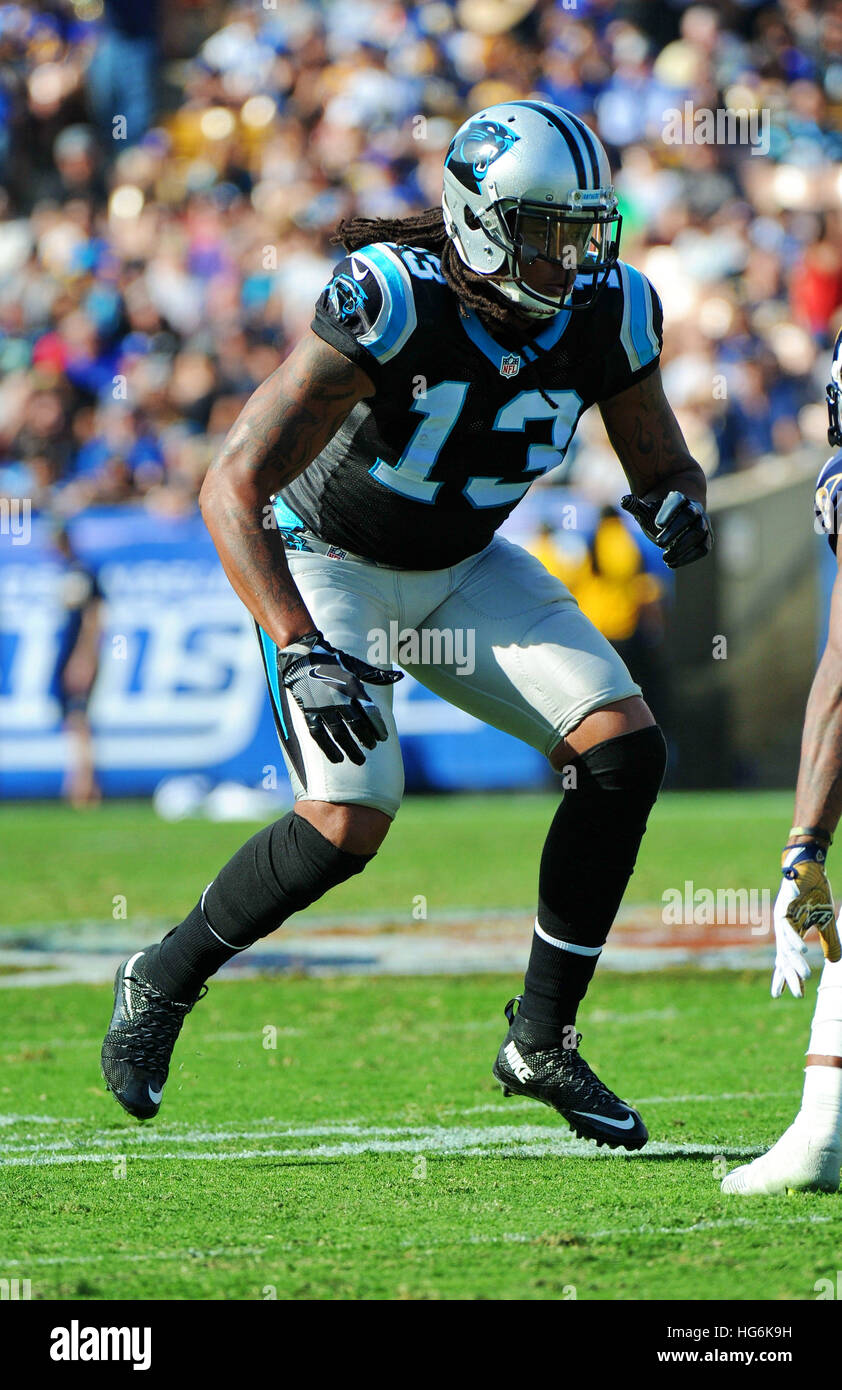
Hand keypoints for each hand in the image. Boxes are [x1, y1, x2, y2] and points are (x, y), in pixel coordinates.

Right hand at [276, 630, 401, 765]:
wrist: (303, 654)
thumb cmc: (331, 660)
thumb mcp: (355, 665)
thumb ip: (375, 675)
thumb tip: (399, 676)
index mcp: (352, 688)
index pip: (369, 712)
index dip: (377, 727)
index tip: (382, 738)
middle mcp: (339, 699)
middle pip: (356, 725)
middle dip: (365, 740)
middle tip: (371, 749)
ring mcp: (323, 707)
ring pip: (339, 733)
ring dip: (350, 748)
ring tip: (359, 760)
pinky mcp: (309, 712)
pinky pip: (319, 734)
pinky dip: (328, 748)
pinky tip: (337, 758)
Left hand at [620, 490, 712, 567]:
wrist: (680, 514)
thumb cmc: (659, 513)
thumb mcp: (646, 509)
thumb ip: (636, 506)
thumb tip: (624, 501)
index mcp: (679, 497)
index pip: (677, 500)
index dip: (669, 511)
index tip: (657, 524)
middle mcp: (695, 508)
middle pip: (689, 516)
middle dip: (675, 530)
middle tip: (658, 543)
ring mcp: (703, 523)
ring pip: (698, 532)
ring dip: (683, 546)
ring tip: (665, 558)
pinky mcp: (706, 538)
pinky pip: (703, 547)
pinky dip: (690, 556)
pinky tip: (673, 563)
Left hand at [771, 845, 838, 997]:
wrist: (811, 868)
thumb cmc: (815, 894)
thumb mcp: (826, 922)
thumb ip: (829, 942)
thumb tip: (835, 962)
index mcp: (791, 931)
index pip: (786, 958)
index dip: (787, 976)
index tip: (790, 994)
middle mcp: (783, 926)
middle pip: (784, 955)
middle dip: (791, 974)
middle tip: (797, 993)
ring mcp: (781, 915)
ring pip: (786, 942)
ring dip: (795, 958)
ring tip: (804, 974)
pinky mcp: (784, 904)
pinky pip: (787, 922)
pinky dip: (794, 936)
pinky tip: (801, 948)